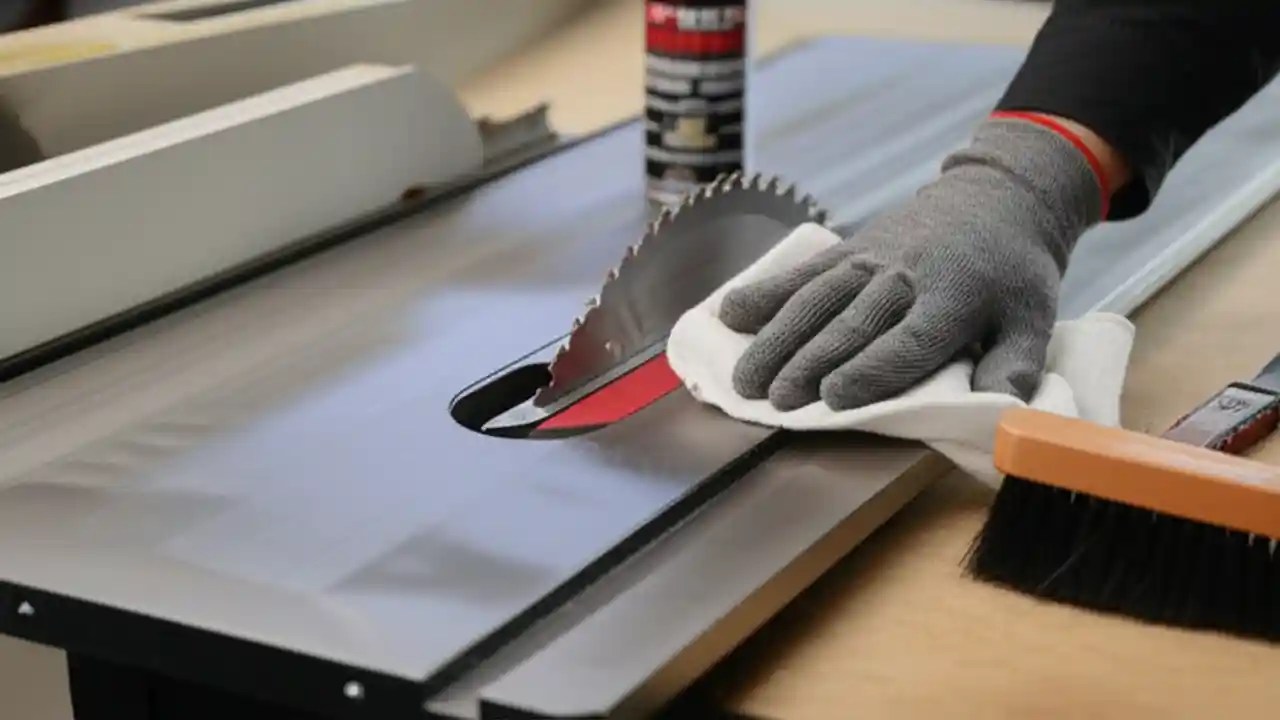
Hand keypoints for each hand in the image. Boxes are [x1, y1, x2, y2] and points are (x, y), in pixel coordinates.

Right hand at [718, 117, 1107, 410]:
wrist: (996, 196)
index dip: (869, 371)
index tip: (833, 399)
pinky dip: (765, 291)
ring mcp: (870, 259)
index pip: (906, 343)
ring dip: (777, 339)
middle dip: (808, 364)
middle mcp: (904, 279)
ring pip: (816, 301)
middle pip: (850, 326)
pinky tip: (729, 313)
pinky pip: (802, 271)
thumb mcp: (1035, 320)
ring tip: (746, 379)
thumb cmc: (1012, 274)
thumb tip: (998, 408)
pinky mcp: (847, 248)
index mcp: (953, 302)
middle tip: (775, 401)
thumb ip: (1015, 367)